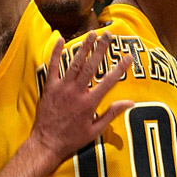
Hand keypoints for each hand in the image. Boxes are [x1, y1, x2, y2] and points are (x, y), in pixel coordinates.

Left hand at [31, 32, 133, 167]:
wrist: (46, 143)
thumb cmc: (72, 139)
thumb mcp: (95, 130)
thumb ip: (111, 114)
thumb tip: (130, 103)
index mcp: (89, 103)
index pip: (109, 82)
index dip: (120, 68)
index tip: (129, 57)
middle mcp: (76, 92)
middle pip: (91, 66)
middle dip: (101, 49)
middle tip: (108, 35)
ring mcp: (62, 88)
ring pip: (74, 63)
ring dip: (84, 47)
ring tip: (92, 33)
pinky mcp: (49, 87)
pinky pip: (53, 66)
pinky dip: (56, 53)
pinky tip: (60, 39)